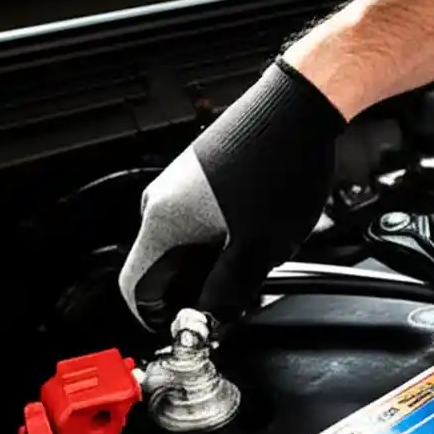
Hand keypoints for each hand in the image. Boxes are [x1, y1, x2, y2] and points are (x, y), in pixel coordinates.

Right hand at [119, 59, 345, 331]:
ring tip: (260, 256)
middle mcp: (162, 201)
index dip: (159, 317)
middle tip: (240, 296)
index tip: (188, 326)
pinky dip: (228, 240)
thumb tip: (212, 319)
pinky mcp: (203, 179)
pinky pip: (204, 225)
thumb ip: (229, 292)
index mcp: (162, 221)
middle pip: (165, 270)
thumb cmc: (278, 162)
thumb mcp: (258, 248)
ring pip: (189, 248)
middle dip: (200, 290)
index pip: (135, 289)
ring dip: (220, 264)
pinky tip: (263, 235)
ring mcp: (181, 187)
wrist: (298, 106)